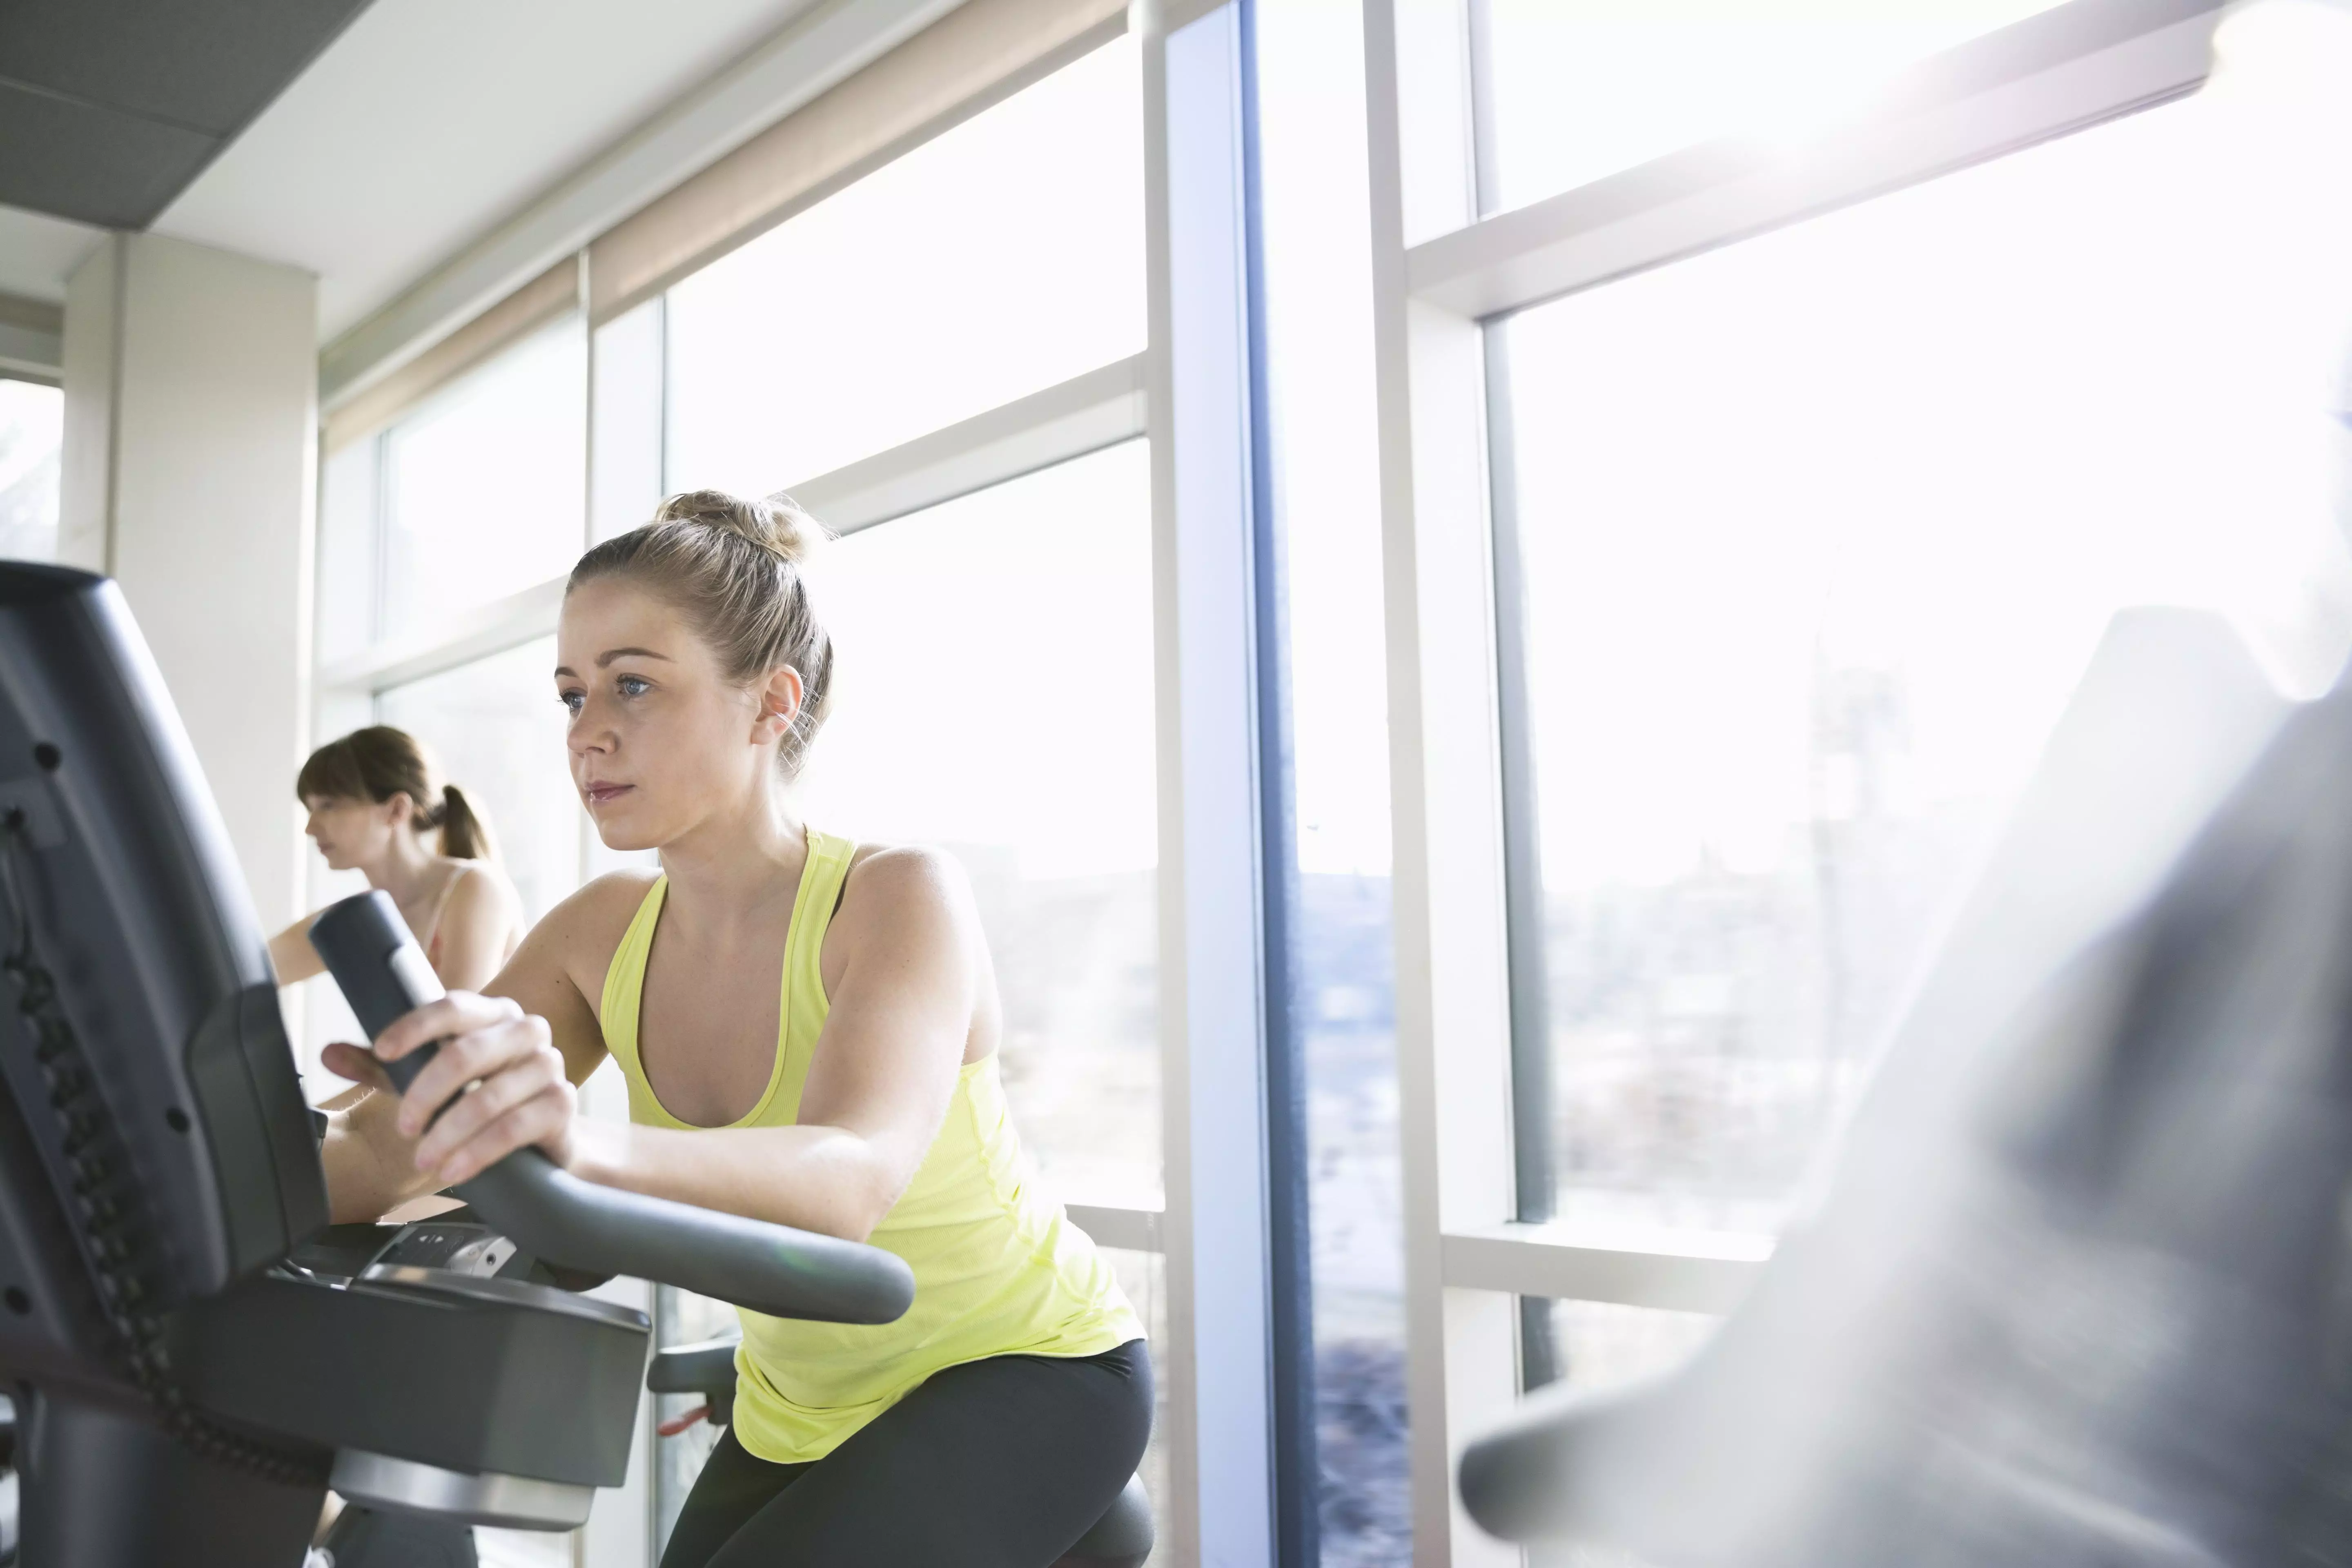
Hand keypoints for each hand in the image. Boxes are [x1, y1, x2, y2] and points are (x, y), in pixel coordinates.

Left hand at [321, 991, 577, 1186]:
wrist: (544, 1134)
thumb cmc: (482, 1097)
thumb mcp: (430, 1079)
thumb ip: (385, 1068)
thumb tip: (330, 1054)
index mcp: (493, 1014)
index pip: (453, 1006)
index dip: (414, 1026)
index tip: (381, 1050)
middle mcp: (526, 1031)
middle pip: (466, 1053)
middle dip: (425, 1094)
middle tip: (404, 1127)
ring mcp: (548, 1066)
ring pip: (489, 1097)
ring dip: (447, 1132)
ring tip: (424, 1158)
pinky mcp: (562, 1105)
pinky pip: (514, 1127)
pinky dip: (478, 1152)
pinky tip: (454, 1169)